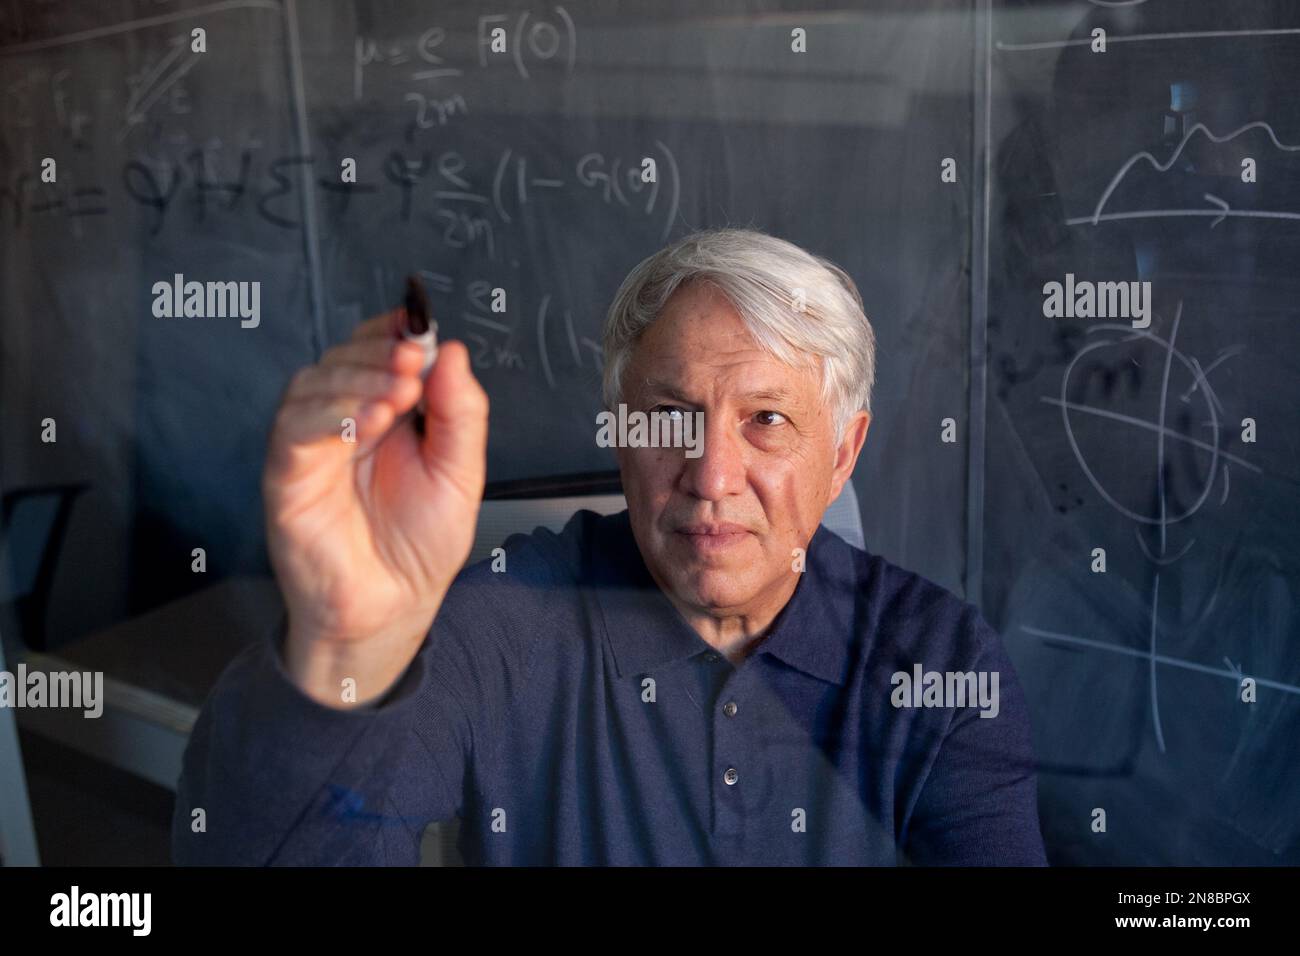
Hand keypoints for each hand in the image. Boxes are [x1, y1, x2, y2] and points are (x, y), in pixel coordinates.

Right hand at [262, 309, 488, 705]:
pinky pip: (295, 429)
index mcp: (387, 413)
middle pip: (345, 357)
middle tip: (413, 361)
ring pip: (314, 383)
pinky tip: (368, 422)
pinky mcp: (287, 474)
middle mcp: (345, 420)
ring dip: (357, 379)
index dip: (395, 331)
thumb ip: (460, 413)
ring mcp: (313, 445)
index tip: (419, 323)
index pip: (381, 351)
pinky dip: (330, 415)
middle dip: (380, 352)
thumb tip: (453, 352)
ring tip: (399, 394)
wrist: (391, 607)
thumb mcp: (461, 473)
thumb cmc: (419, 546)